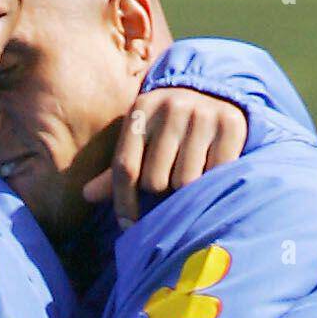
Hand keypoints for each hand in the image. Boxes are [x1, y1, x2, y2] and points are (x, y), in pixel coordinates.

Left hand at [83, 89, 247, 228]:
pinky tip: (212, 170)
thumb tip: (87, 196)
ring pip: (186, 183)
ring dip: (186, 191)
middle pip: (156, 181)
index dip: (124, 203)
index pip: (125, 168)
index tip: (128, 226)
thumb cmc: (169, 127)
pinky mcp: (230, 124)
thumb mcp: (142, 139)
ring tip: (191, 176)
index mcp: (141, 109)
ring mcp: (202, 114)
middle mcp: (171, 106)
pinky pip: (215, 174)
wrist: (216, 91)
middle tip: (170, 183)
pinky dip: (212, 181)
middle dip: (161, 192)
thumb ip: (119, 168)